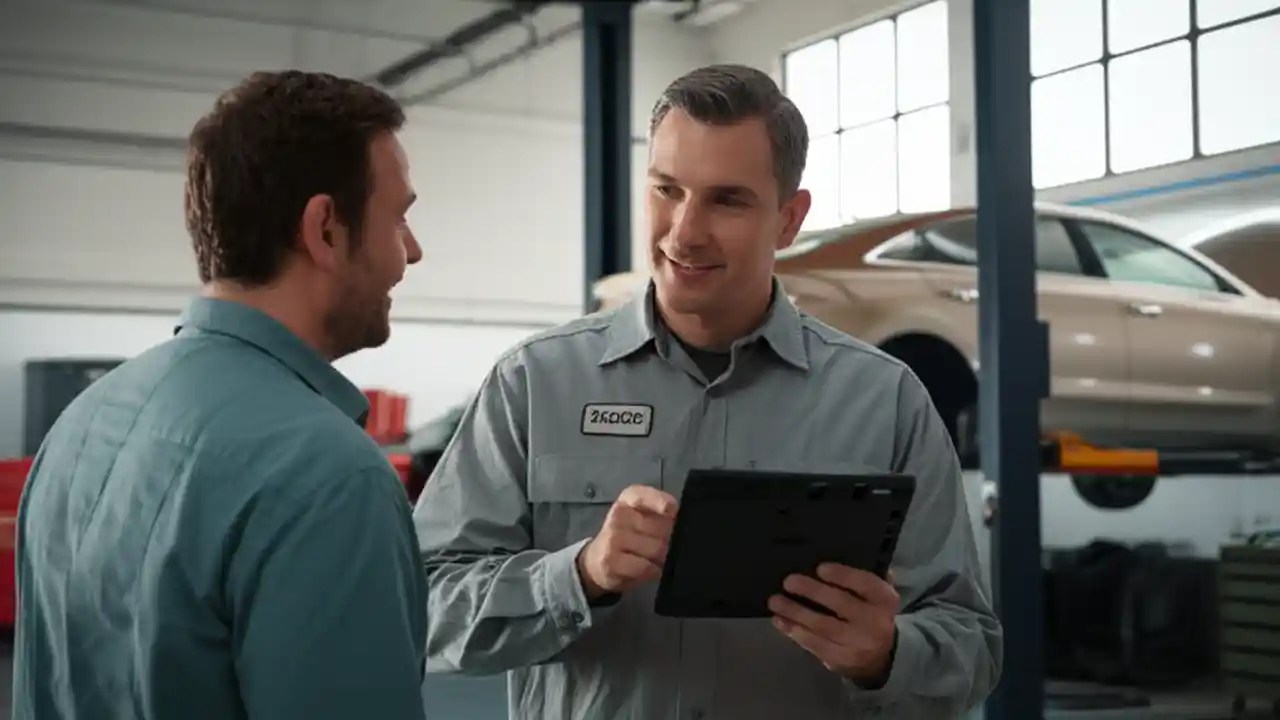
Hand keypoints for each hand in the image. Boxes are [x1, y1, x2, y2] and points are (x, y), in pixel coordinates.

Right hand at [576, 485, 677, 600]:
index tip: (671, 510)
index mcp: (629, 498)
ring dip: (663, 559)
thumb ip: (662, 517)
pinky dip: (654, 571)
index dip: (660, 502)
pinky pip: (646, 567)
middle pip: (659, 529)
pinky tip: (650, 570)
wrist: (597, 561)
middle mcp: (619, 514)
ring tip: (657, 559)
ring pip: (655, 550)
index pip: (644, 496)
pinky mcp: (610, 560)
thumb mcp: (643, 519)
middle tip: (667, 547)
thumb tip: (686, 526)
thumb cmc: (628, 537)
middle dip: (670, 541)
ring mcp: (613, 537)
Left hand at [769, 564, 899, 686]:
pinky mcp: (841, 659)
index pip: (866, 584)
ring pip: (823, 626)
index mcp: (884, 599)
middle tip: (789, 581)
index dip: (843, 575)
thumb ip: (862, 576)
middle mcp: (875, 622)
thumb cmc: (869, 612)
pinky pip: (815, 644)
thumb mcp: (875, 594)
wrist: (880, 657)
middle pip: (841, 604)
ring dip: (796, 612)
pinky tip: (780, 620)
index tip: (820, 568)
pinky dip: (794, 632)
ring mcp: (858, 644)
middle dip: (813, 591)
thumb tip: (842, 552)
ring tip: (775, 601)